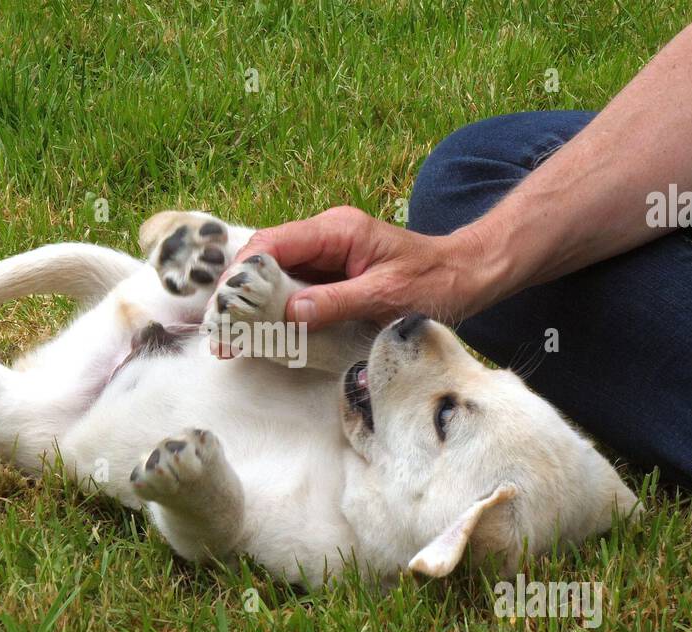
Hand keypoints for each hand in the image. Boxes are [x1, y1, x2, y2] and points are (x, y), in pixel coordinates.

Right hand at [232, 206, 507, 328]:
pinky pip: (294, 289)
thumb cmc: (436, 281)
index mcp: (337, 230)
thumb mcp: (387, 296)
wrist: (469, 275)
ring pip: (275, 275)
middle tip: (221, 335)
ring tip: (232, 341)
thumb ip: (336, 302)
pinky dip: (275, 311)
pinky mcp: (333, 275)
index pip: (272, 244)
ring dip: (252, 306)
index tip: (225, 308)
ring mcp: (328, 255)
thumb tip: (288, 312)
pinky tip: (262, 336)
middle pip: (265, 258)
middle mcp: (326, 236)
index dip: (241, 274)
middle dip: (238, 295)